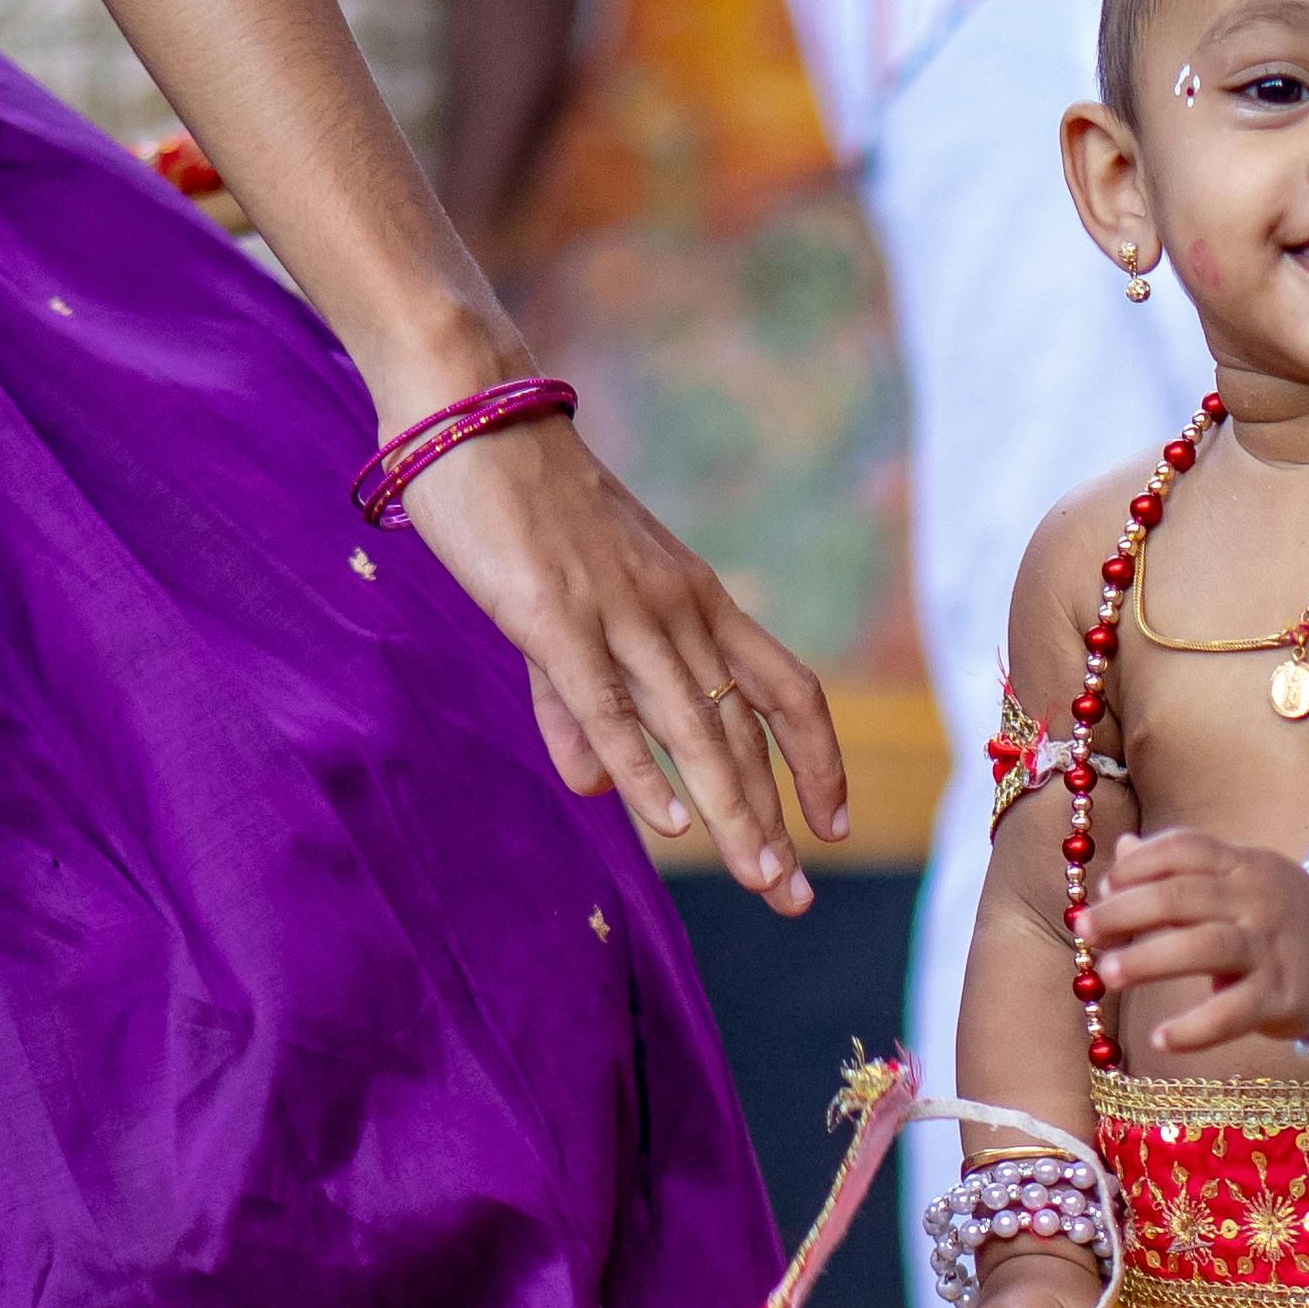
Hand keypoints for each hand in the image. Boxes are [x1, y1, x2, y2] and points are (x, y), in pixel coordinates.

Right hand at [397, 406, 847, 915]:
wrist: (474, 411)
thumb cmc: (521, 509)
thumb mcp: (567, 615)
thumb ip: (579, 706)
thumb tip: (596, 788)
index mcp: (697, 601)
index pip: (786, 691)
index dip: (816, 762)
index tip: (834, 826)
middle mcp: (679, 610)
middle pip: (747, 730)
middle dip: (776, 819)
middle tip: (795, 896)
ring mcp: (623, 612)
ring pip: (695, 728)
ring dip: (733, 812)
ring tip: (761, 879)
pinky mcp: (557, 615)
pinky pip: (611, 704)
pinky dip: (646, 767)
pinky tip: (671, 826)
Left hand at [1080, 826, 1308, 1057]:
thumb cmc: (1284, 914)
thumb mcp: (1243, 875)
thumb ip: (1186, 863)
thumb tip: (1122, 849)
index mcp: (1243, 864)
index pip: (1184, 848)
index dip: (1138, 864)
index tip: (1104, 887)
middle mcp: (1256, 899)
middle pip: (1182, 896)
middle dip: (1125, 911)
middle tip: (1085, 929)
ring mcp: (1271, 948)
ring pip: (1203, 947)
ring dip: (1148, 959)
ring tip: (1106, 974)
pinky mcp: (1282, 996)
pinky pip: (1234, 1013)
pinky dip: (1196, 1029)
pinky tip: (1162, 1039)